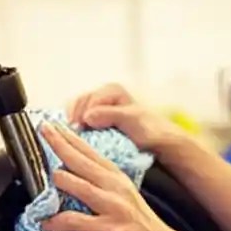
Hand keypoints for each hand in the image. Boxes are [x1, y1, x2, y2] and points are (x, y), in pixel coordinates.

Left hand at [38, 122, 184, 230]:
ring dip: (54, 184)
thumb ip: (100, 188)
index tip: (51, 125)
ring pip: (76, 185)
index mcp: (116, 178)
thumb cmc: (142, 230)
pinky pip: (74, 221)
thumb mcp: (124, 199)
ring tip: (38, 187)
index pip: (88, 151)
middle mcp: (114, 188)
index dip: (68, 136)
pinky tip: (46, 224)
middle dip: (58, 143)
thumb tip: (73, 181)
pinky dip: (56, 222)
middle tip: (42, 131)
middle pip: (80, 160)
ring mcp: (112, 208)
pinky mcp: (108, 230)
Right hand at [66, 83, 183, 155]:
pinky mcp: (95, 118)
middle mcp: (103, 94)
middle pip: (79, 103)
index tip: (79, 130)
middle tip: (73, 133)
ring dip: (73, 122)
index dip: (81, 114)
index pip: (89, 99)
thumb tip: (87, 116)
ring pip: (76, 110)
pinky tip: (76, 135)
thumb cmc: (148, 130)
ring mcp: (98, 106)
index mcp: (112, 89)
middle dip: (74, 117)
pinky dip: (76, 125)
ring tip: (74, 135)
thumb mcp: (130, 120)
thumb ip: (109, 115)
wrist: (157, 141)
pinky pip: (79, 118)